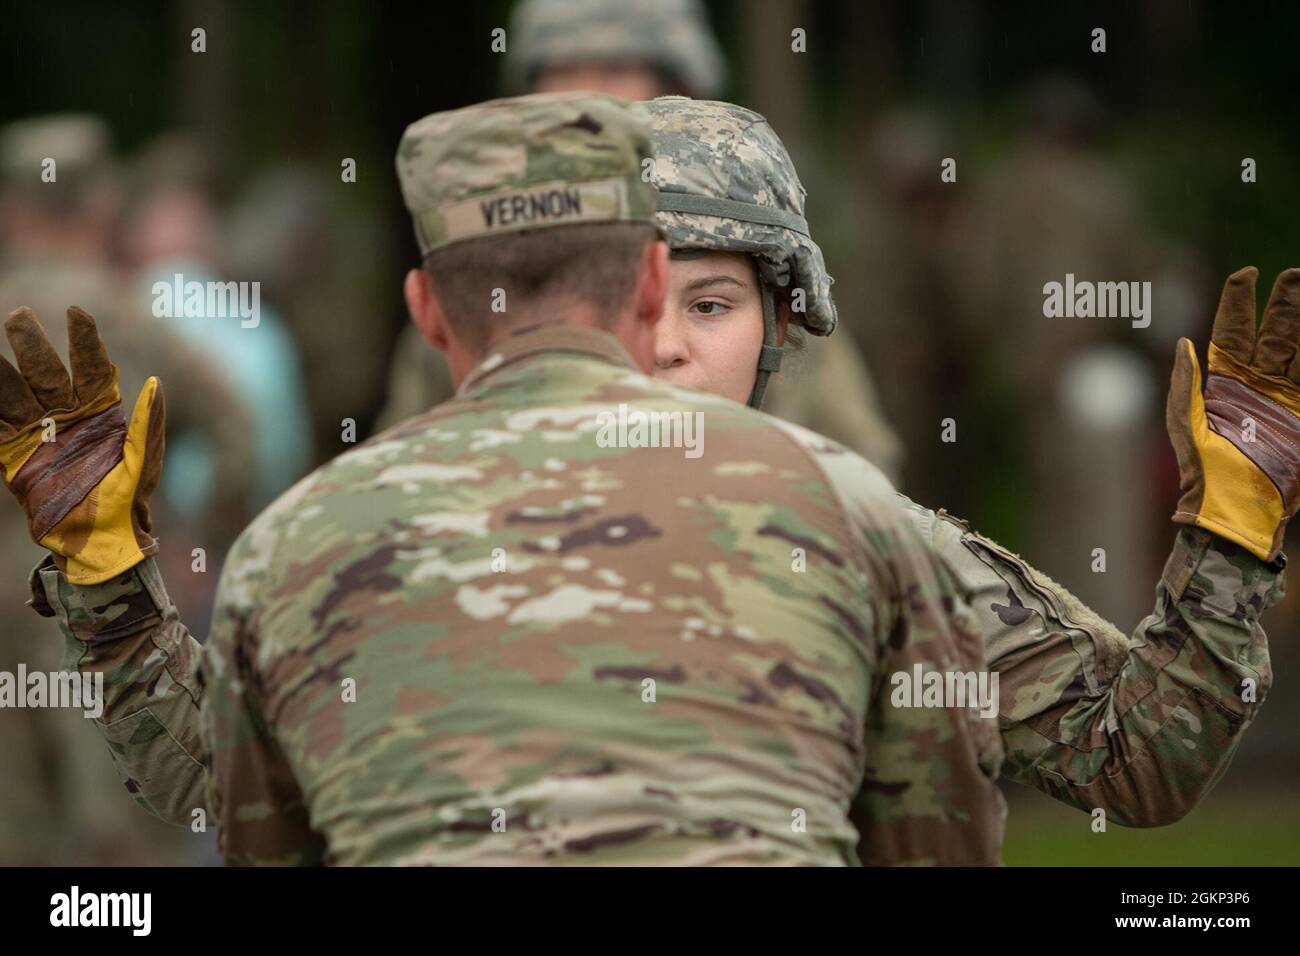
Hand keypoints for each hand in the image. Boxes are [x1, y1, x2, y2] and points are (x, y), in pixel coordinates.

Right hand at [0, 306, 164, 583]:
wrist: (101, 538)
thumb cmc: (128, 499)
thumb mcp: (143, 462)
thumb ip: (146, 423)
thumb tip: (154, 382)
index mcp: (100, 410)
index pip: (91, 367)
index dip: (83, 340)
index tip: (76, 312)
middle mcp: (66, 414)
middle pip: (45, 372)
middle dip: (32, 345)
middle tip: (18, 316)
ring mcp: (38, 433)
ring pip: (13, 393)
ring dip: (0, 372)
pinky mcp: (14, 455)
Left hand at [1167, 266, 1299, 561]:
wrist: (1231, 510)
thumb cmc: (1201, 470)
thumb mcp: (1185, 424)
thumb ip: (1185, 383)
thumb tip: (1184, 341)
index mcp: (1224, 381)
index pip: (1233, 331)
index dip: (1239, 302)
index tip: (1247, 273)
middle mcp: (1256, 384)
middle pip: (1275, 333)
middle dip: (1284, 304)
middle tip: (1294, 274)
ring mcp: (1283, 400)